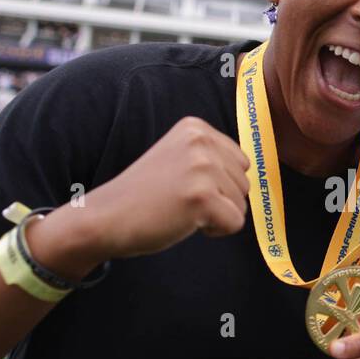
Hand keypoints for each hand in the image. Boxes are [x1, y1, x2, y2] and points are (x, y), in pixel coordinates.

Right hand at [77, 116, 249, 260]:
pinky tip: (185, 221)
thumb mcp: (180, 159)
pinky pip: (235, 223)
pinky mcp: (202, 197)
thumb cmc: (145, 195)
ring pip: (241, 204)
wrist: (107, 216)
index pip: (240, 162)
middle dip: (219, 199)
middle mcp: (201, 141)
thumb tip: (253, 174)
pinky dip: (215, 231)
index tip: (183, 184)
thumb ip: (213, 158)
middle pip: (244, 183)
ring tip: (180, 209)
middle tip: (180, 200)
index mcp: (196, 128)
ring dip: (215, 215)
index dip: (218, 183)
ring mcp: (202, 167)